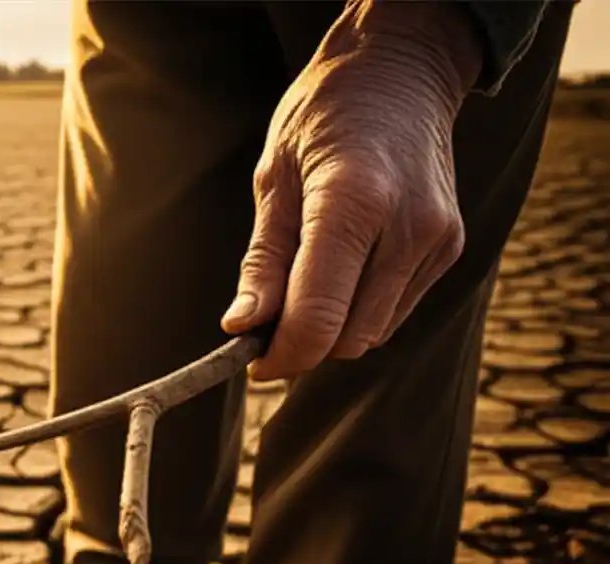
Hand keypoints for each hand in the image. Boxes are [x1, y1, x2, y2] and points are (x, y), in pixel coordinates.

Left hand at [221, 1, 482, 380]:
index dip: (280, 354)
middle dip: (301, 342)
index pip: (319, 316)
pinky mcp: (450, 248)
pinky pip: (394, 311)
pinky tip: (343, 265)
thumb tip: (242, 327)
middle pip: (347, 336)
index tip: (250, 359)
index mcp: (354, 202)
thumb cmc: (322, 119)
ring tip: (302, 280)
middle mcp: (408, 227)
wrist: (399, 74)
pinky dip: (359, 309)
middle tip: (264, 321)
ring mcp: (437, 240)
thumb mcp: (274, 180)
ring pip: (372, 333)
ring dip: (331, 328)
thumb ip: (262, 262)